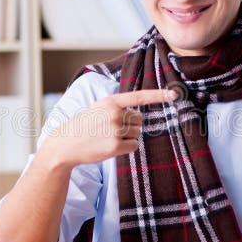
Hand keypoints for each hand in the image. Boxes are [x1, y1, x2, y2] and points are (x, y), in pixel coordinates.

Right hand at [42, 88, 176, 168]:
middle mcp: (114, 113)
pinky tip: (110, 146)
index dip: (158, 95)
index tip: (175, 94)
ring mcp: (115, 130)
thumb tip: (139, 115)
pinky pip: (134, 145)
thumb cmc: (85, 126)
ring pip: (137, 133)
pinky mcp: (115, 146)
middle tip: (110, 129)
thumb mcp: (99, 108)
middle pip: (140, 120)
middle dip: (130, 125)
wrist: (66, 144)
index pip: (139, 96)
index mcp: (111, 101)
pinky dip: (126, 147)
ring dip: (127, 137)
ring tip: (108, 137)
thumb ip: (118, 107)